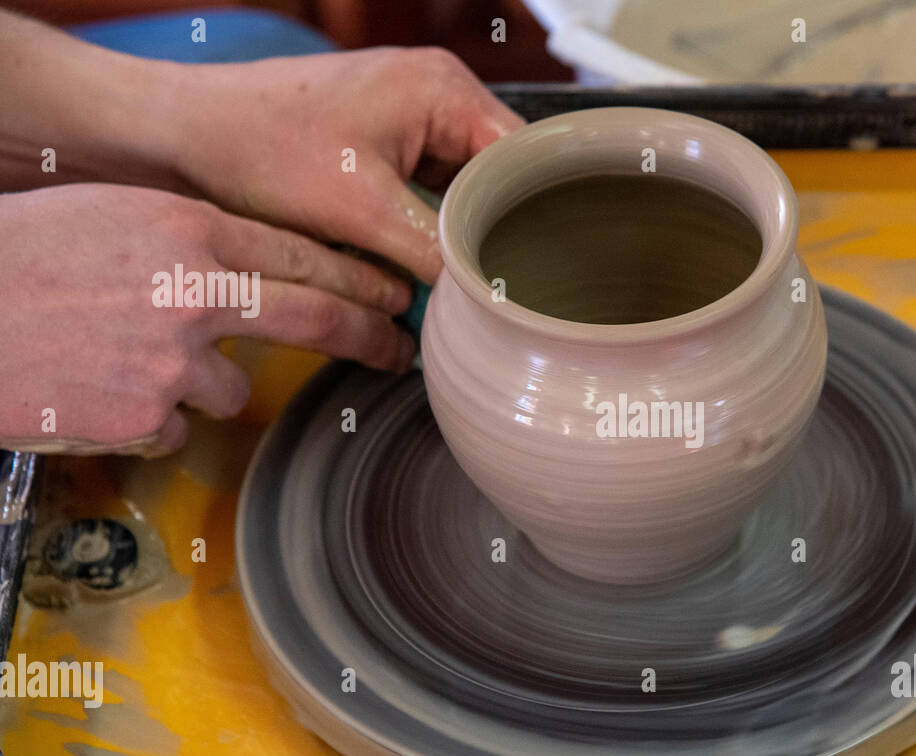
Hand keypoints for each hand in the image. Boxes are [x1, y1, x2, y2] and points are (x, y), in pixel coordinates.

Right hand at [0, 183, 412, 455]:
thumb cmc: (24, 254)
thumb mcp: (115, 216)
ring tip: (121, 358)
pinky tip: (93, 388)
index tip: (397, 293)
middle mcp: (193, 294)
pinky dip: (143, 416)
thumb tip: (265, 272)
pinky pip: (171, 427)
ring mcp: (171, 362)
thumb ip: (194, 242)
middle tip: (399, 350)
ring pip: (231, 390)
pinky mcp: (142, 418)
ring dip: (198, 384)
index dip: (360, 279)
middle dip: (371, 335)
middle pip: (316, 318)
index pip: (304, 256)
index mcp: (186, 230)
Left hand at [171, 48, 523, 282]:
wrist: (179, 135)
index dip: (529, 217)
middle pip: (498, 176)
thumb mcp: (360, 211)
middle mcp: (436, 94)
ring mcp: (409, 119)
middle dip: (492, 230)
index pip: (523, 159)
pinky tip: (422, 268)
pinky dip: (426, 230)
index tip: (525, 275)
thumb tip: (483, 299)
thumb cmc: (258, 150)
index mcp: (444, 89)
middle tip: (496, 289)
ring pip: (464, 190)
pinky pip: (428, 194)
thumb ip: (435, 251)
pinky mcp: (382, 145)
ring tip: (461, 283)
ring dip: (457, 234)